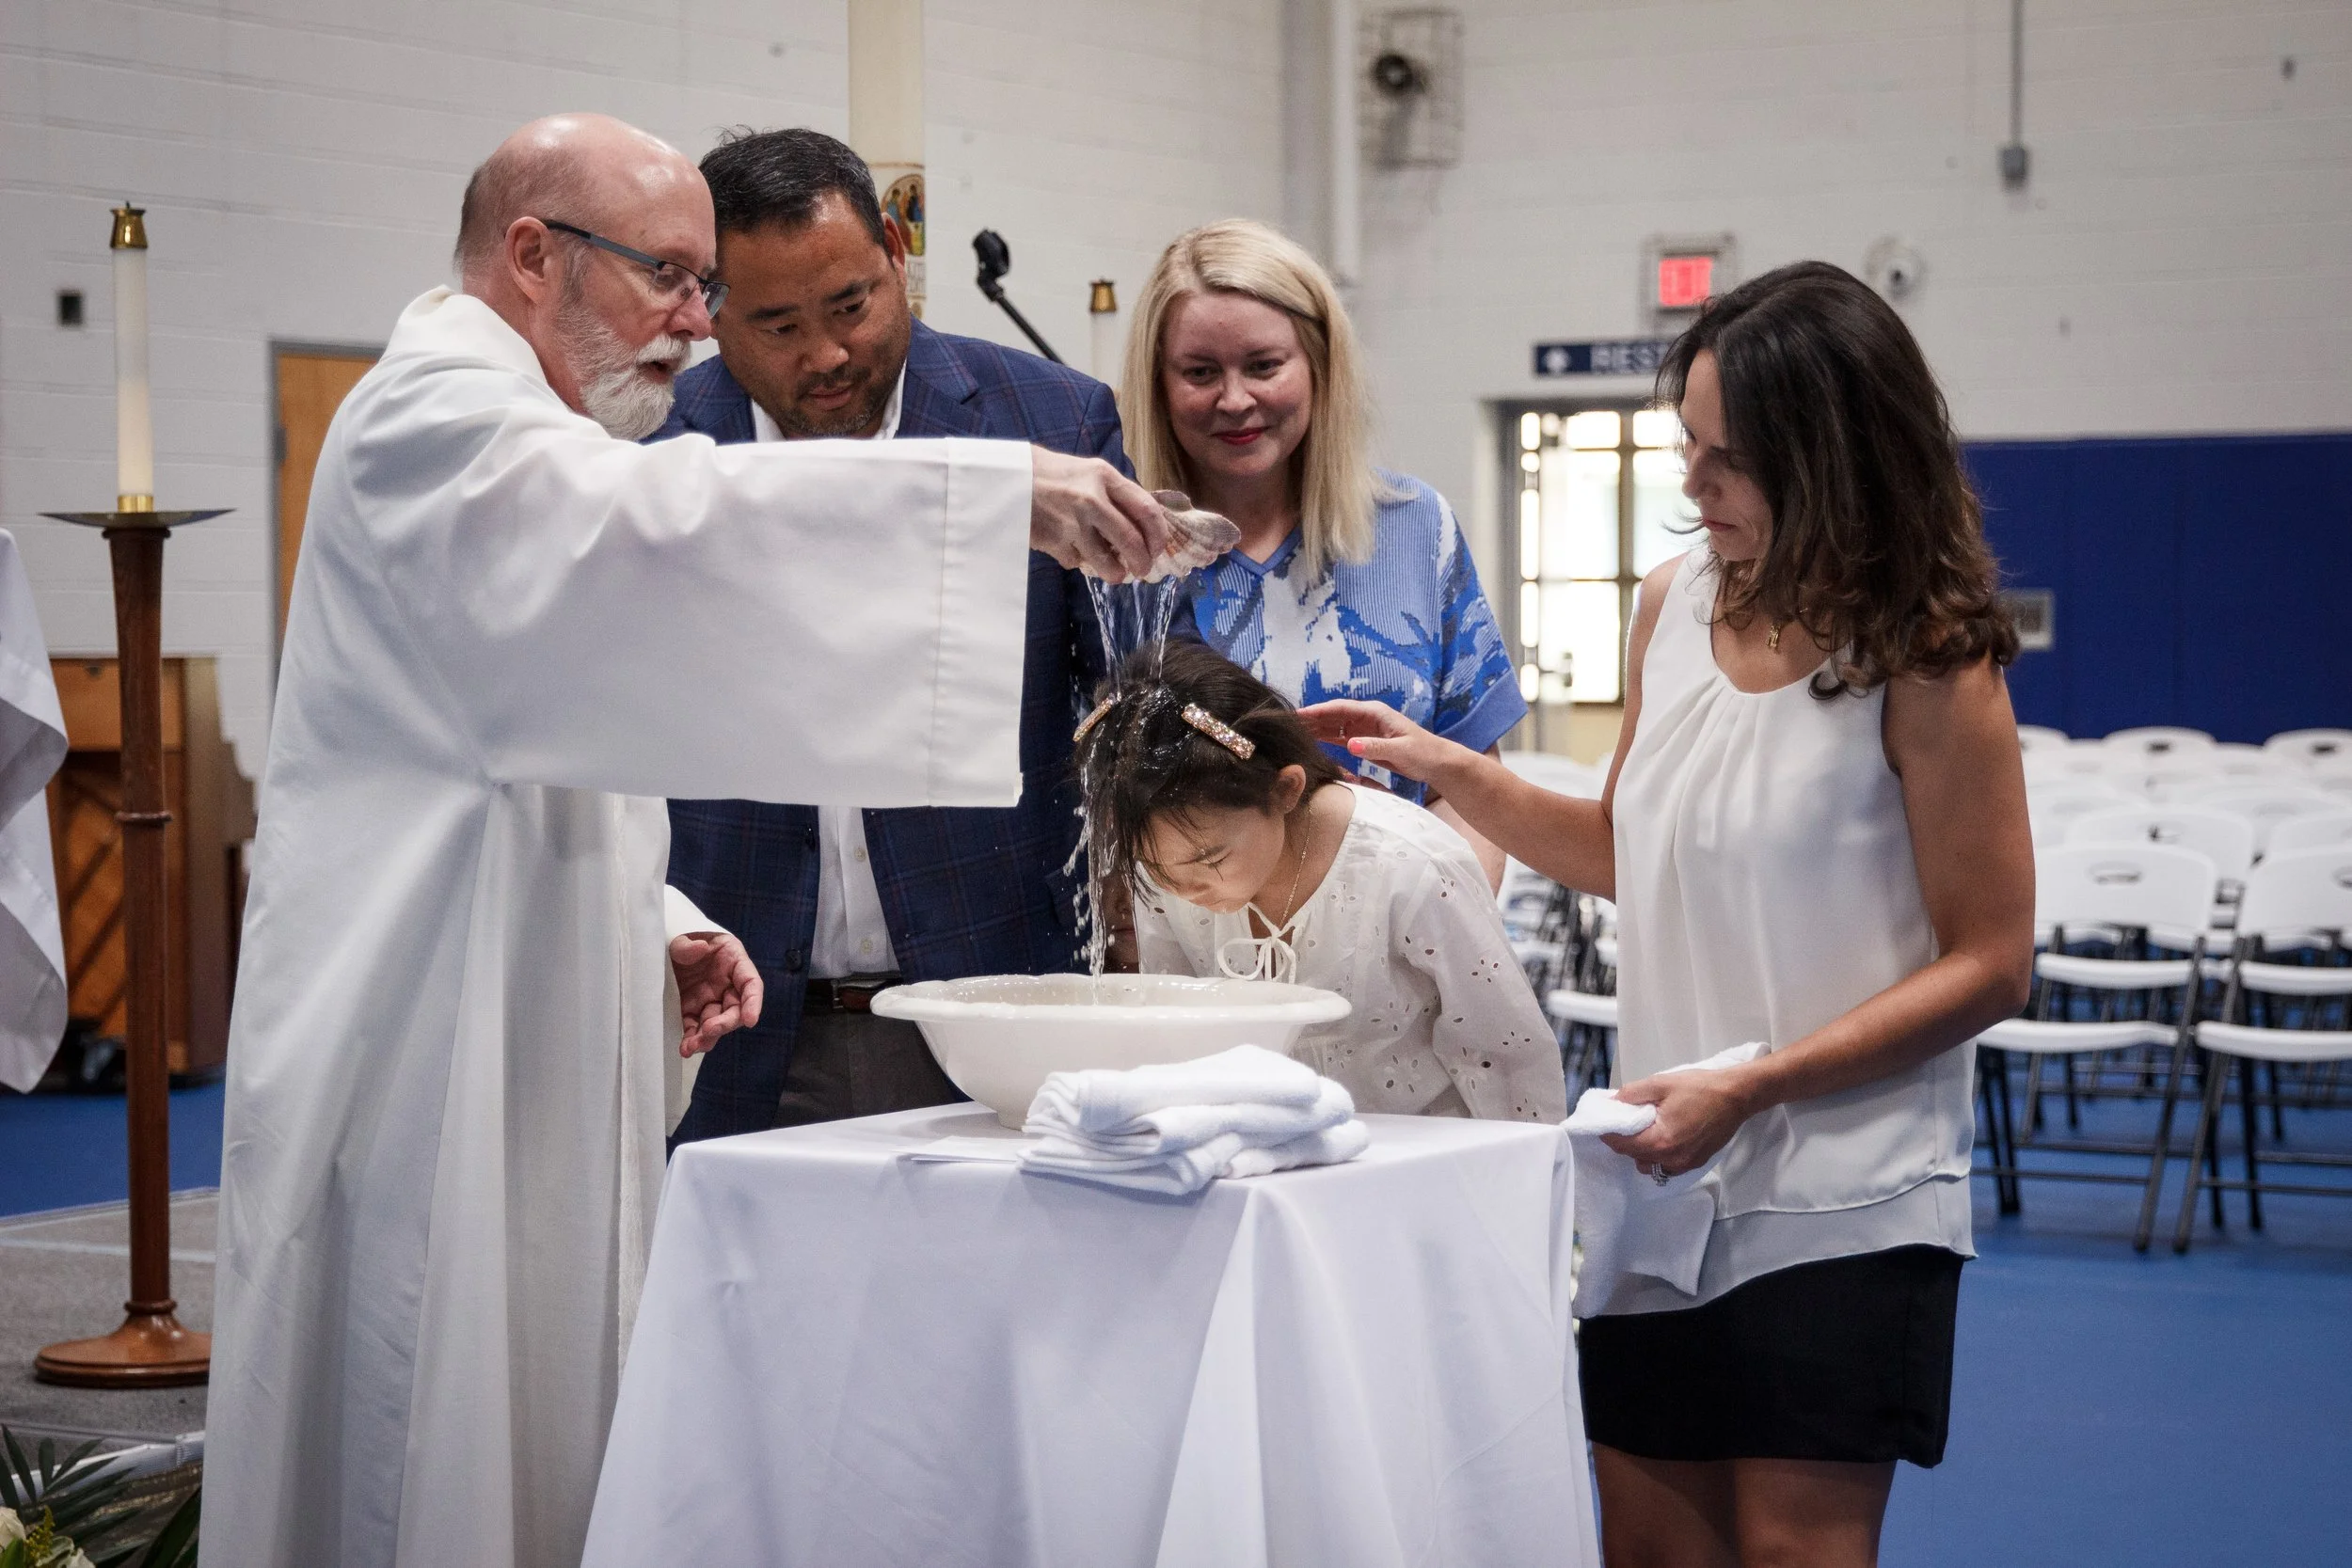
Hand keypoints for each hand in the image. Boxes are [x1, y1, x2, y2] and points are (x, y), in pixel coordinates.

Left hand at [671, 932, 762, 1056]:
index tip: (750, 1020)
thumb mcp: (682, 935)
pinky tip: (685, 1047)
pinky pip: (695, 1027)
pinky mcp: (692, 1009)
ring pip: (716, 1023)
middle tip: (709, 1031)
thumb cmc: (681, 935)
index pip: (751, 983)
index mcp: (733, 961)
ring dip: (707, 1038)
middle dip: (724, 1024)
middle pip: (735, 1009)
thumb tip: (699, 948)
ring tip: (690, 1047)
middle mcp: (726, 984)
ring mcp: (710, 998)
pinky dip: (691, 1038)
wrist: (662, 944)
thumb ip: (687, 943)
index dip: (753, 1002)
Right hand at [1029, 449, 1171, 581]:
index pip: (1147, 510)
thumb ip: (1116, 495)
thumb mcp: (1089, 472)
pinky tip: (1074, 549)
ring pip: (1107, 562)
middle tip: (1142, 570)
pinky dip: (1079, 561)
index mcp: (1105, 477)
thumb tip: (1144, 526)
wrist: (1008, 478)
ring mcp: (1072, 523)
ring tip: (1117, 574)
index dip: (1158, 535)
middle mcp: (1091, 499)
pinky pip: (1077, 561)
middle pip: (1132, 542)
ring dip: (1117, 574)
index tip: (1158, 548)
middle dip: (1143, 562)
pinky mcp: (1053, 542)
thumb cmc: (1054, 475)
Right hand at [1293, 699, 1466, 789]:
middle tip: (1286, 723)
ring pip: (1333, 726)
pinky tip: (1310, 742)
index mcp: (1374, 712)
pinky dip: (1324, 739)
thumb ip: (1375, 747)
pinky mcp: (1363, 742)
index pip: (1340, 708)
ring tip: (1292, 732)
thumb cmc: (1423, 752)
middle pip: (1332, 715)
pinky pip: (1339, 738)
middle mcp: (1366, 717)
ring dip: (1314, 728)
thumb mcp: (1401, 749)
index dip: (1318, 711)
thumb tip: (1350, 744)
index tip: (1297, 714)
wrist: (1437, 763)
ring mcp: (1363, 729)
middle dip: (1310, 718)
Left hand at [1599, 1067, 1760, 1177]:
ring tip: (1644, 1130)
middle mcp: (1671, 1159)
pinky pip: (1667, 1166)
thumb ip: (1631, 1095)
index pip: (1621, 1145)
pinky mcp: (1695, 1163)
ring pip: (1650, 1164)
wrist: (1737, 1096)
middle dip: (1624, 1141)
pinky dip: (1659, 1155)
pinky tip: (1661, 1138)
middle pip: (1634, 1156)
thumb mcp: (1659, 1083)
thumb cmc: (1699, 1088)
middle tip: (1623, 1122)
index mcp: (1660, 1141)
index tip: (1603, 1122)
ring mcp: (1685, 1164)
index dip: (1608, 1134)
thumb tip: (1613, 1103)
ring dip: (1641, 1151)